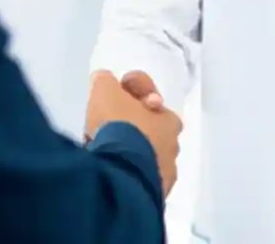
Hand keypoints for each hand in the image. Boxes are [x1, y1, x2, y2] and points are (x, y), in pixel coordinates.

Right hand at [86, 70, 181, 196]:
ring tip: (102, 150)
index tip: (113, 91)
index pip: (151, 95)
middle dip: (128, 122)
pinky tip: (108, 169)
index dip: (130, 88)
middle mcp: (172, 144)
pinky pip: (136, 177)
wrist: (120, 174)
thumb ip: (105, 81)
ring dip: (126, 149)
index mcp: (169, 118)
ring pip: (143, 154)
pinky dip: (124, 171)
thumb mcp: (106, 91)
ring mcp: (164, 172)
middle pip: (148, 127)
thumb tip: (102, 79)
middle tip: (106, 124)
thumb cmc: (118, 128)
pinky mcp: (152, 195)